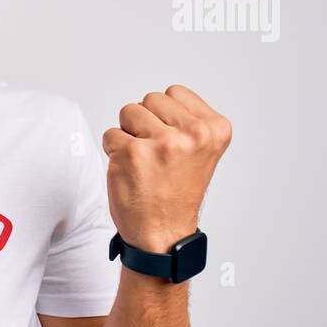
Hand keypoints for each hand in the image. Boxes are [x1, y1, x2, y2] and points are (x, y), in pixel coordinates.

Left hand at [102, 85, 231, 253]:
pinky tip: (130, 171)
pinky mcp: (132, 153)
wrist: (163, 233)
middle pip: (150, 99)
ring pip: (129, 111)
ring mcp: (162, 143)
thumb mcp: (201, 149)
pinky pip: (110, 134)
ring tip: (143, 161)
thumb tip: (161, 100)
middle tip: (155, 155)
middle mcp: (193, 134)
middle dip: (145, 122)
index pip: (175, 93)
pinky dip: (113, 151)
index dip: (164, 116)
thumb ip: (187, 120)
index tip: (172, 143)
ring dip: (128, 134)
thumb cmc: (177, 192)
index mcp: (215, 129)